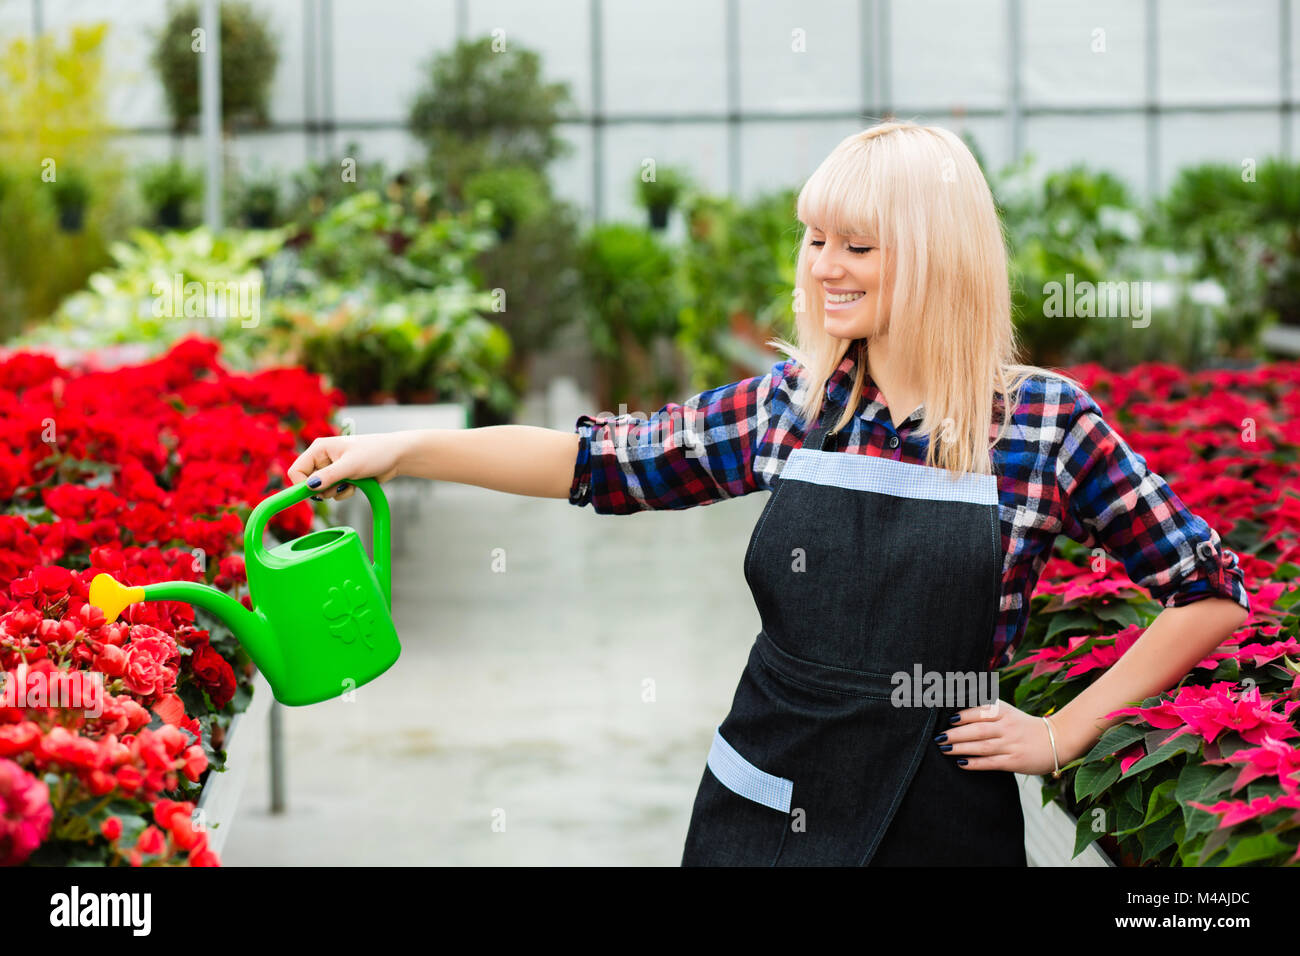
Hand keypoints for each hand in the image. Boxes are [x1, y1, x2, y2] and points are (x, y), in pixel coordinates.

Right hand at [286, 432, 411, 501]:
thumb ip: (328, 477)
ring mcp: (333, 468)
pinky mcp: (342, 477)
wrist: (397, 456)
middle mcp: (323, 457)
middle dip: (324, 489)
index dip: (302, 485)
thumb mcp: (350, 466)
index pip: (296, 471)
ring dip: (337, 491)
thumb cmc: (375, 453)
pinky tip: (358, 484)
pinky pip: (336, 492)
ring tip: (352, 481)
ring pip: (323, 490)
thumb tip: (309, 487)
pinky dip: (346, 492)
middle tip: (340, 485)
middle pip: (309, 483)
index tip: (315, 494)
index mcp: (319, 448)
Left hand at [934, 700, 1079, 775]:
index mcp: (1004, 711)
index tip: (945, 719)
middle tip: (938, 737)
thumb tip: (957, 708)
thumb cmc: (1024, 725)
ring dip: (961, 748)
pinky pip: (992, 762)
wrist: (1057, 740)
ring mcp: (1011, 744)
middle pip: (978, 729)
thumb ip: (987, 707)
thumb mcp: (1008, 711)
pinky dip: (975, 763)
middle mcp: (1007, 726)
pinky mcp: (1015, 761)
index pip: (980, 711)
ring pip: (983, 746)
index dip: (962, 715)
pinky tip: (961, 763)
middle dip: (956, 733)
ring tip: (944, 748)